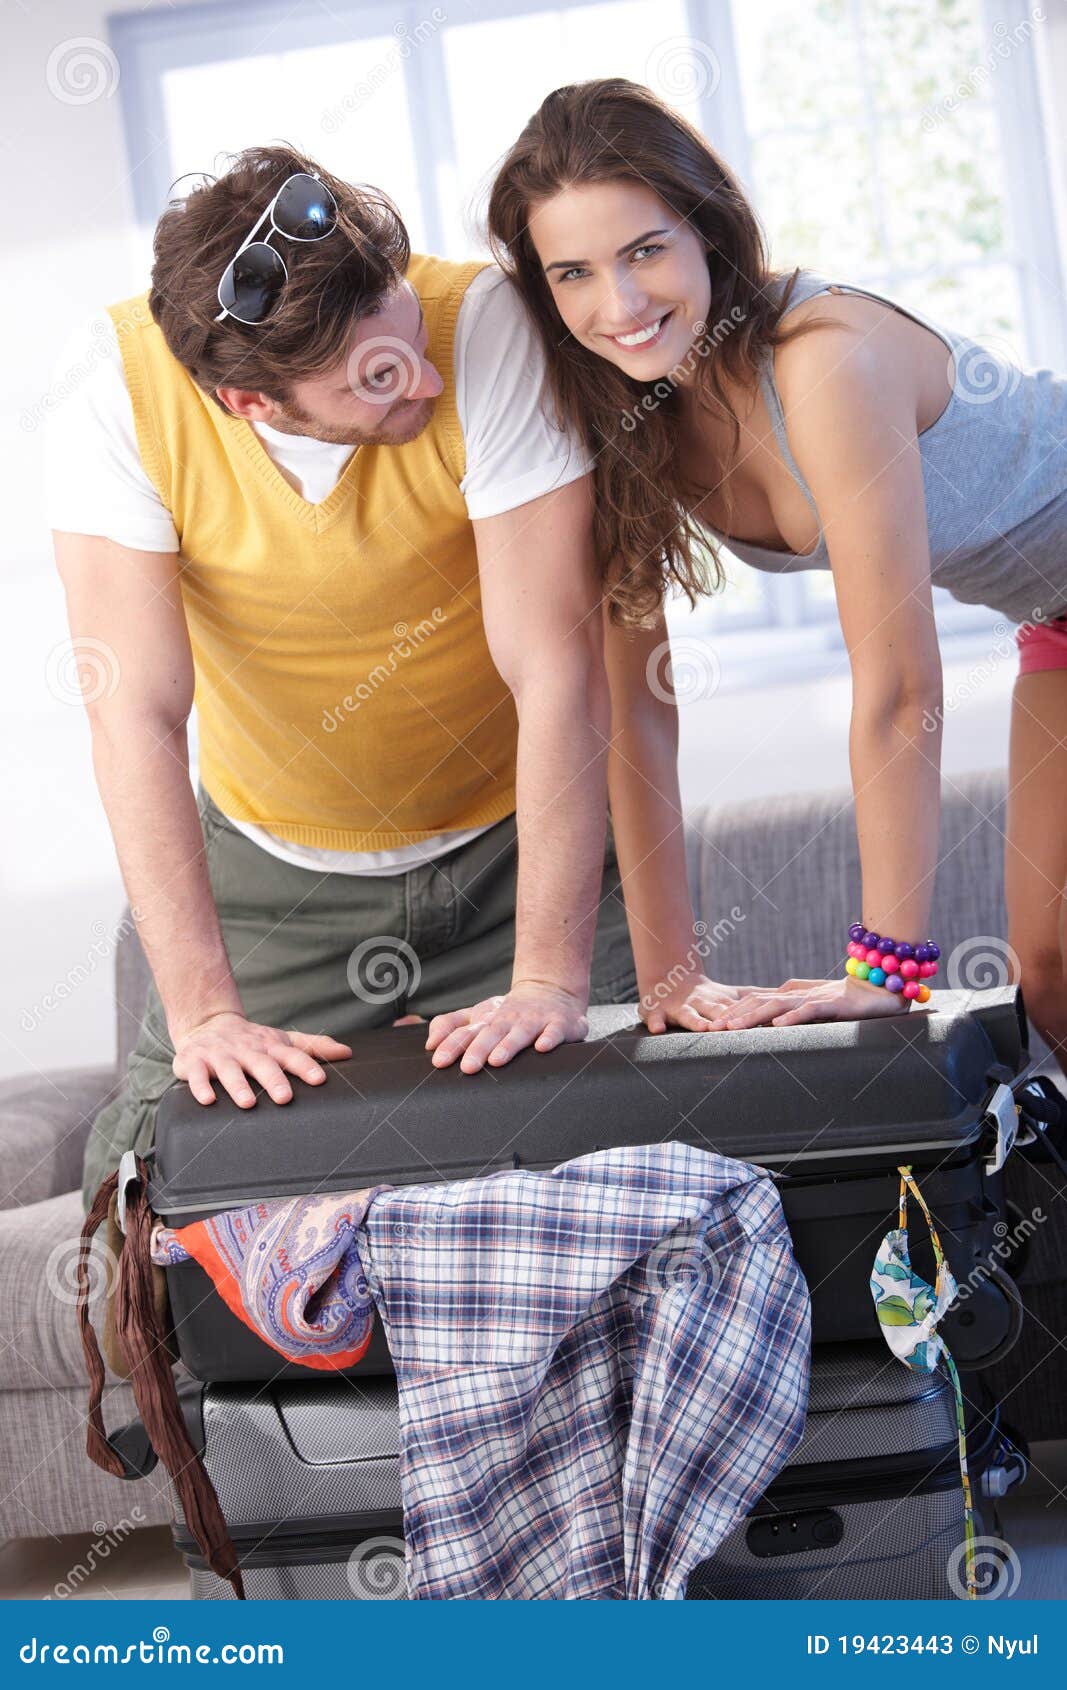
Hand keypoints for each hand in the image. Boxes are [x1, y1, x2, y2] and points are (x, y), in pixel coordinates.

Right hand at [171, 1011, 352, 1106]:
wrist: (206, 1023)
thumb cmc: (252, 1040)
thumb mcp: (282, 1039)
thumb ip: (313, 1046)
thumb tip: (348, 1053)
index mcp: (270, 1046)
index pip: (291, 1055)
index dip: (306, 1066)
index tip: (319, 1079)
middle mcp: (247, 1050)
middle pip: (262, 1064)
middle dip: (274, 1080)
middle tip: (285, 1098)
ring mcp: (220, 1055)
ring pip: (230, 1070)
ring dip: (238, 1085)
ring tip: (248, 1103)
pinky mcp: (194, 1061)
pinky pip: (196, 1075)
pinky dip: (201, 1086)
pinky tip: (208, 1100)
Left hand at [425, 981, 587, 1072]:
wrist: (552, 992)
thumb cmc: (510, 1012)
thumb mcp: (479, 1015)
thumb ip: (451, 1026)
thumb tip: (430, 1044)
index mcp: (488, 1018)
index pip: (466, 1031)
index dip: (452, 1045)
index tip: (439, 1060)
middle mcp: (509, 1018)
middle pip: (491, 1032)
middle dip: (478, 1048)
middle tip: (468, 1067)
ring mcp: (535, 1020)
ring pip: (520, 1032)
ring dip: (509, 1045)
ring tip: (497, 1059)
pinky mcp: (559, 1024)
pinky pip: (555, 1031)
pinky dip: (549, 1038)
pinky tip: (542, 1048)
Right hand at [641, 974, 778, 1033]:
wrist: (670, 980)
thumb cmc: (708, 996)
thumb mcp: (734, 995)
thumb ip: (761, 997)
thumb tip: (794, 999)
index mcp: (721, 1001)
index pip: (739, 1009)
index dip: (753, 1014)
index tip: (771, 1022)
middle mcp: (702, 1002)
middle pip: (716, 1010)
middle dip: (725, 1019)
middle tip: (737, 1028)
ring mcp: (680, 1007)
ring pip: (689, 1015)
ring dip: (696, 1021)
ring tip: (704, 1028)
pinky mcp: (658, 1010)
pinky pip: (655, 1016)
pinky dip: (655, 1021)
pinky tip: (657, 1029)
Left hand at [702, 974, 915, 1030]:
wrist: (881, 987)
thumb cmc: (848, 998)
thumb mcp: (813, 1005)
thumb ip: (793, 1006)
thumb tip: (771, 1020)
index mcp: (791, 993)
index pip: (756, 1000)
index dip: (734, 1011)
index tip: (713, 1024)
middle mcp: (798, 994)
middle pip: (760, 1002)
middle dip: (735, 1015)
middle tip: (712, 1027)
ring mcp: (814, 998)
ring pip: (778, 1006)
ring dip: (753, 1017)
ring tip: (733, 1027)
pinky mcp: (833, 1004)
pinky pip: (809, 1011)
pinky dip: (792, 1018)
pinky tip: (777, 1026)